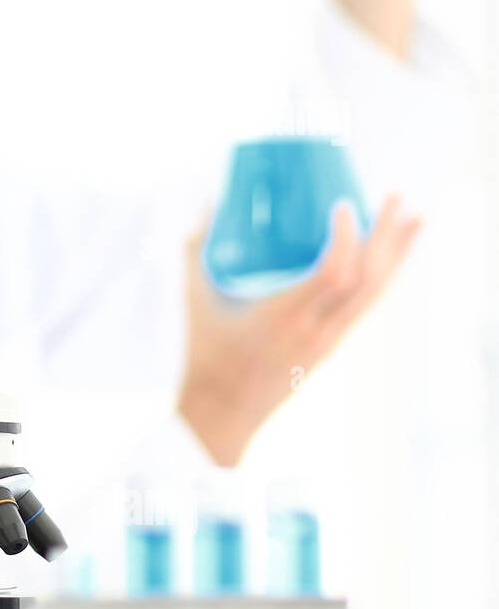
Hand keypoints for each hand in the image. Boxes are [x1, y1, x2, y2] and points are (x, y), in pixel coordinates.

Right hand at [177, 197, 419, 465]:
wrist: (222, 412)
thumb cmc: (205, 357)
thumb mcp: (194, 300)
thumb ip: (196, 251)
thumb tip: (207, 205)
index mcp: (284, 317)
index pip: (334, 274)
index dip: (346, 237)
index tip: (342, 205)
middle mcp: (315, 330)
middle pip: (368, 279)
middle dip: (387, 235)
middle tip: (396, 196)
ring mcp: (328, 340)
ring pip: (375, 293)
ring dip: (396, 254)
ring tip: (413, 219)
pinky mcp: (330, 346)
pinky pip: (365, 306)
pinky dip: (381, 276)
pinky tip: (388, 258)